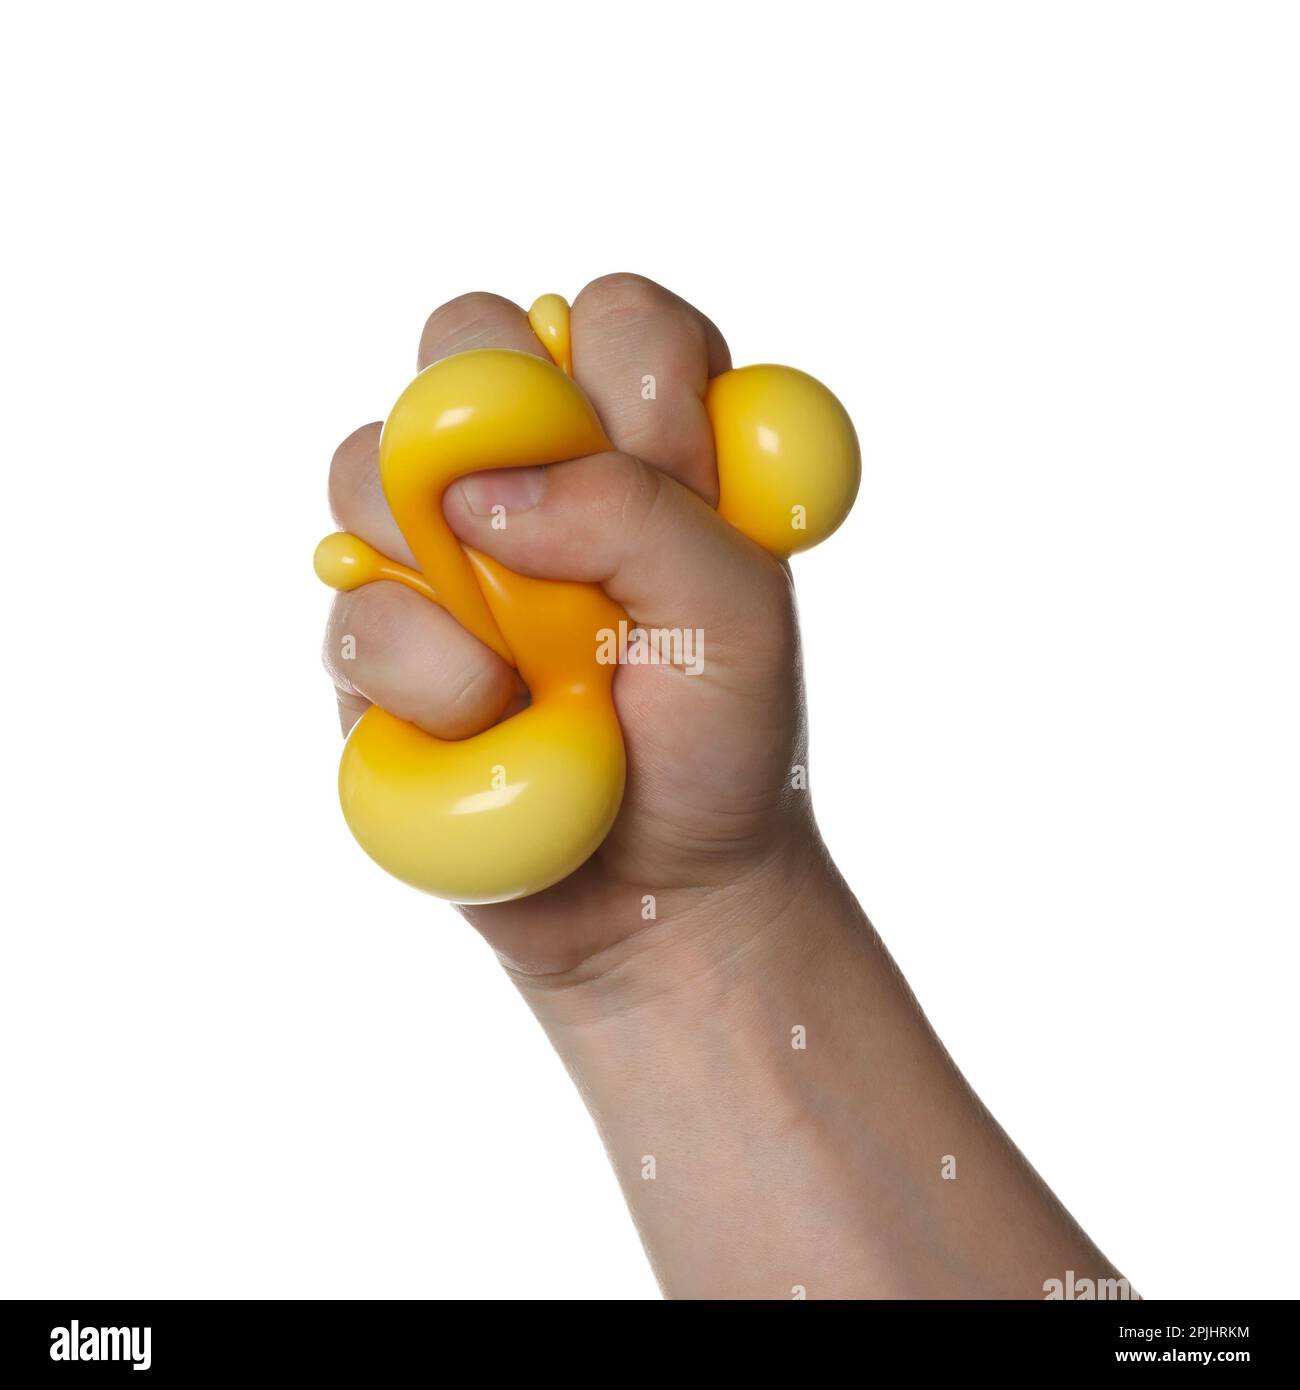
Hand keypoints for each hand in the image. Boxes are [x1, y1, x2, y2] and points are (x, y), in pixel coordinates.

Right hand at [323, 274, 827, 978]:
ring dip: (453, 568)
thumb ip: (639, 514)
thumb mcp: (740, 622)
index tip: (659, 472)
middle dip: (494, 426)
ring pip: (369, 463)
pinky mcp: (381, 644)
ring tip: (537, 667)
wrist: (662, 894)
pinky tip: (491, 729)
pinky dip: (430, 680)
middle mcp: (536, 476)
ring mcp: (441, 554)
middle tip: (555, 540)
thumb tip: (479, 490)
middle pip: (462, 343)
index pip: (618, 319)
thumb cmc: (720, 746)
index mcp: (649, 445)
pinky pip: (352, 611)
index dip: (625, 379)